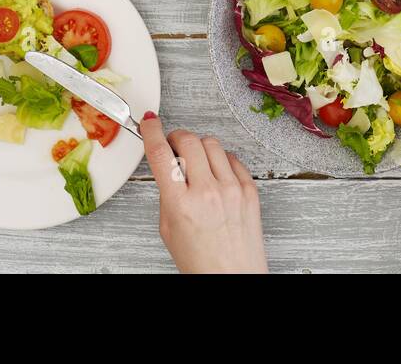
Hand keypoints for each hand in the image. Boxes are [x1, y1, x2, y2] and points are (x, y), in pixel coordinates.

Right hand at [141, 112, 267, 272]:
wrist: (234, 278)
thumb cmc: (201, 262)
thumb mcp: (168, 230)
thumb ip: (167, 194)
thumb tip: (170, 167)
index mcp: (181, 204)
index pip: (161, 154)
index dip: (152, 131)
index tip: (149, 122)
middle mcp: (208, 192)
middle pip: (189, 140)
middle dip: (177, 138)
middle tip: (175, 147)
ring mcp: (232, 189)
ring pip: (212, 144)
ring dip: (199, 148)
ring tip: (197, 165)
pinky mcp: (251, 189)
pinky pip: (233, 159)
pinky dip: (221, 161)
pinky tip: (217, 176)